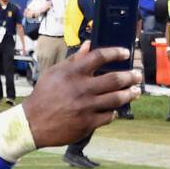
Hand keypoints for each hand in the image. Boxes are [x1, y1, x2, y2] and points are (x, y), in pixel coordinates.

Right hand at [21, 43, 139, 148]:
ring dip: (129, 94)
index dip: (116, 53)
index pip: (100, 56)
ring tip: (135, 92)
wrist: (32, 124)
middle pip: (114, 79)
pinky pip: (108, 116)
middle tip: (137, 76)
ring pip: (116, 99)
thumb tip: (88, 45)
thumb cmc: (43, 96)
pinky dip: (114, 112)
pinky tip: (115, 110)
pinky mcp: (87, 124)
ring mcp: (86, 107)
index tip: (125, 53)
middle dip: (130, 76)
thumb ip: (74, 60)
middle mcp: (81, 88)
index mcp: (73, 73)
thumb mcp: (54, 73)